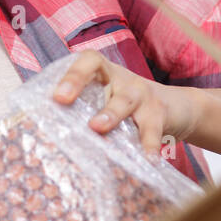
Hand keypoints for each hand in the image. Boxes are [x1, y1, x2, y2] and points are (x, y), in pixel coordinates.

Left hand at [51, 53, 196, 157]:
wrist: (175, 109)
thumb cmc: (125, 109)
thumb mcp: (104, 102)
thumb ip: (80, 112)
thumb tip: (44, 137)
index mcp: (102, 73)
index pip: (85, 61)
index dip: (70, 73)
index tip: (56, 95)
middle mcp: (120, 78)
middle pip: (100, 71)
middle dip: (77, 81)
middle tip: (62, 100)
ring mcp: (141, 93)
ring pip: (124, 99)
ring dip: (110, 112)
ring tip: (98, 127)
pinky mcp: (159, 113)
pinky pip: (153, 128)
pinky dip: (150, 144)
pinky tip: (148, 159)